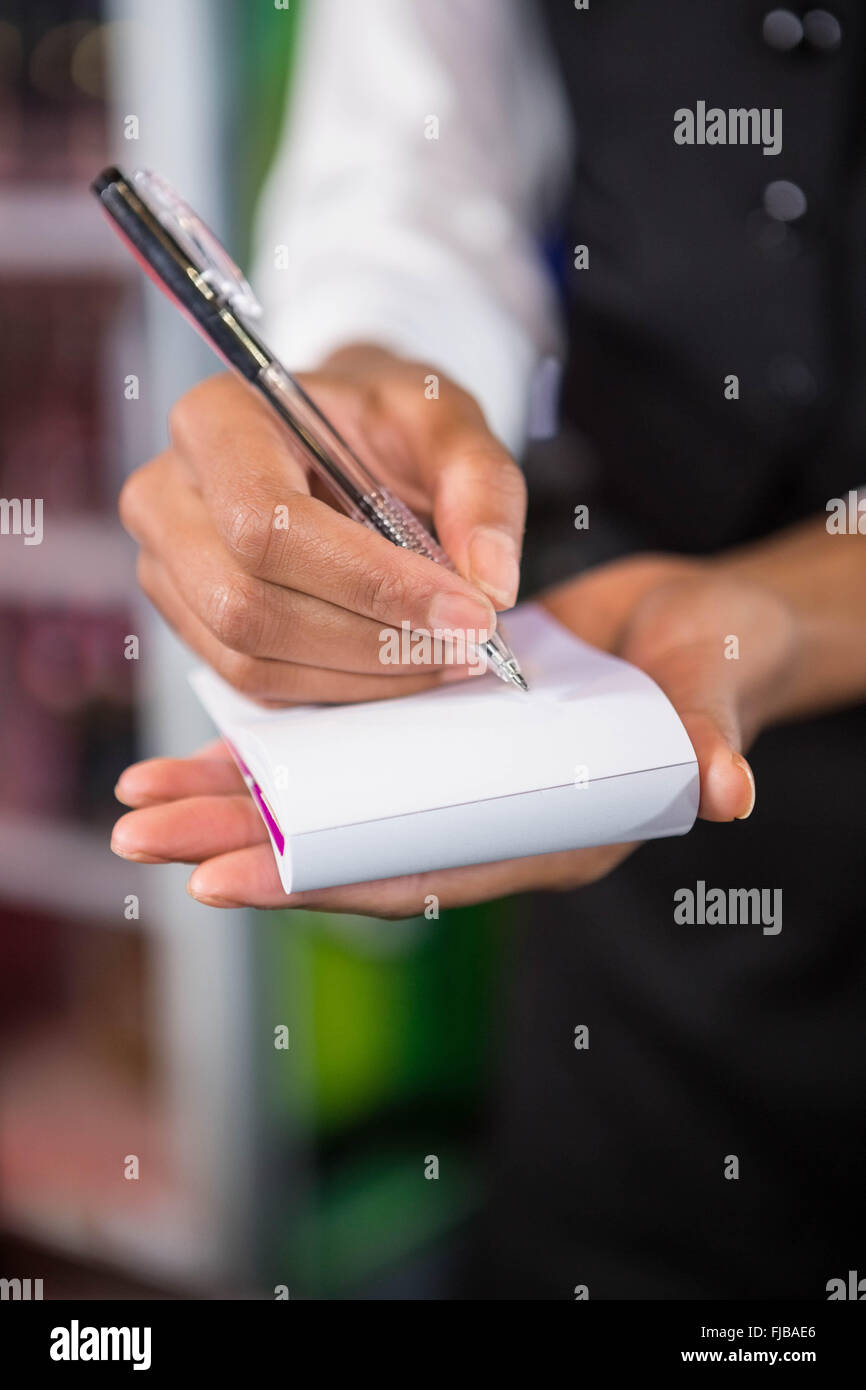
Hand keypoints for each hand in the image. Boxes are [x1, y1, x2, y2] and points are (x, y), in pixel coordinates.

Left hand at [112, 555, 797, 916]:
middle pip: (354, 848)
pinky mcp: (435, 742)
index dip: (329, 877)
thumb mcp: (709, 691)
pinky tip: (207, 753)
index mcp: (548, 836)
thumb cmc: (707, 664)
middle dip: (247, 847)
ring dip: (238, 805)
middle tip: (145, 842)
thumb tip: (730, 787)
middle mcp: (488, 823)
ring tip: (142, 804)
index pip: (424, 872)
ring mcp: (457, 786)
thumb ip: (710, 737)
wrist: (692, 633)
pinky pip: (344, 760)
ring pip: (334, 808)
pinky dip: (276, 757)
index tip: (232, 881)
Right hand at [119, 346, 526, 702]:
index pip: (269, 524)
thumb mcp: (444, 418)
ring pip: (251, 658)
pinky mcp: (189, 622)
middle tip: (468, 641)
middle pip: (248, 605)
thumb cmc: (380, 420)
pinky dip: (342, 688)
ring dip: (363, 675)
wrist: (341, 437)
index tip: (467, 612)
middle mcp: (168, 494)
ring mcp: (166, 566)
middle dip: (373, 640)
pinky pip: (257, 685)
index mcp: (216, 421)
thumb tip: (491, 583)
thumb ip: (480, 486)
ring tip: (447, 653)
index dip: (371, 583)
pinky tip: (403, 663)